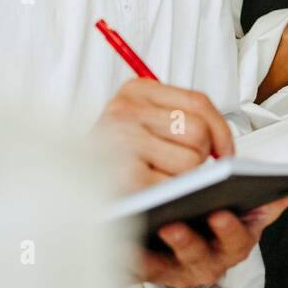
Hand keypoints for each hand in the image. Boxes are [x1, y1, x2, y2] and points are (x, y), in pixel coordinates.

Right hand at [95, 78, 234, 191]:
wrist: (62, 185)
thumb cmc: (110, 157)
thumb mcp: (139, 122)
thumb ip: (177, 120)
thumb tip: (223, 148)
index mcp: (134, 91)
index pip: (199, 102)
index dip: (222, 130)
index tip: (225, 150)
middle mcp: (125, 111)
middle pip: (198, 132)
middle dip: (202, 157)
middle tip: (186, 171)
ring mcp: (123, 143)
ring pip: (191, 161)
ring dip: (186, 179)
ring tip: (166, 182)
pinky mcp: (125, 177)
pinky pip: (174, 187)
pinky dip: (172, 197)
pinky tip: (157, 195)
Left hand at [134, 183, 287, 287]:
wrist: (193, 248)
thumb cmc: (221, 224)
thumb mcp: (256, 210)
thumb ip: (283, 196)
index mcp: (235, 241)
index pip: (237, 239)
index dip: (229, 230)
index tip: (221, 215)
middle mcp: (210, 257)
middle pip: (204, 255)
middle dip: (194, 241)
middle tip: (181, 224)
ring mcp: (180, 265)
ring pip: (173, 262)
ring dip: (165, 246)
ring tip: (158, 224)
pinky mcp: (152, 267)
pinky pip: (142, 265)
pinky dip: (136, 254)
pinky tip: (130, 236)